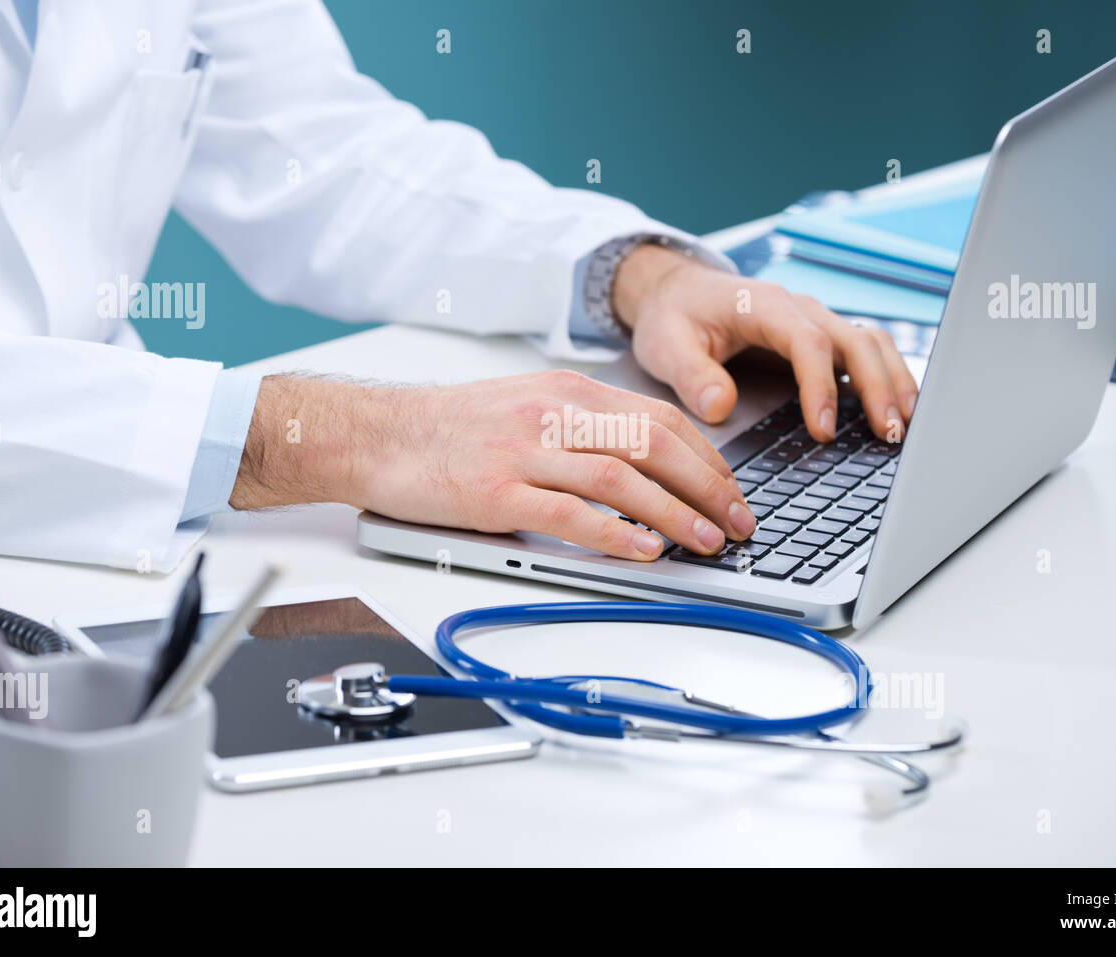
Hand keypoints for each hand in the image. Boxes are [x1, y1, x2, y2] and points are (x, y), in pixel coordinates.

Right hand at [231, 372, 755, 559]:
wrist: (376, 434)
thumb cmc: (448, 427)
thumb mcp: (525, 405)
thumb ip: (582, 425)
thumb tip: (642, 461)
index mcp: (566, 392)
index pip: (658, 418)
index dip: (707, 456)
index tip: (731, 488)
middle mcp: (553, 415)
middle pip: (654, 444)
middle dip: (709, 486)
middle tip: (739, 521)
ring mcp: (525, 452)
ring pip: (622, 479)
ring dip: (675, 513)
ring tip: (707, 542)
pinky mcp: (497, 492)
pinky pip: (570, 515)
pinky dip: (615, 535)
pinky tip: (644, 551)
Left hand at [611, 243, 918, 442]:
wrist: (676, 292)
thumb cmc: (673, 317)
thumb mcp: (666, 346)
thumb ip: (692, 376)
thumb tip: (721, 407)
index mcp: (763, 305)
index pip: (808, 342)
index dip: (820, 386)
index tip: (822, 430)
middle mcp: (799, 309)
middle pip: (855, 340)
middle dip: (877, 387)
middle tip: (887, 434)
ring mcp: (815, 322)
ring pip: (871, 344)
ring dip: (893, 382)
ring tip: (904, 427)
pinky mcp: (821, 339)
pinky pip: (865, 354)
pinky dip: (887, 379)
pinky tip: (897, 413)